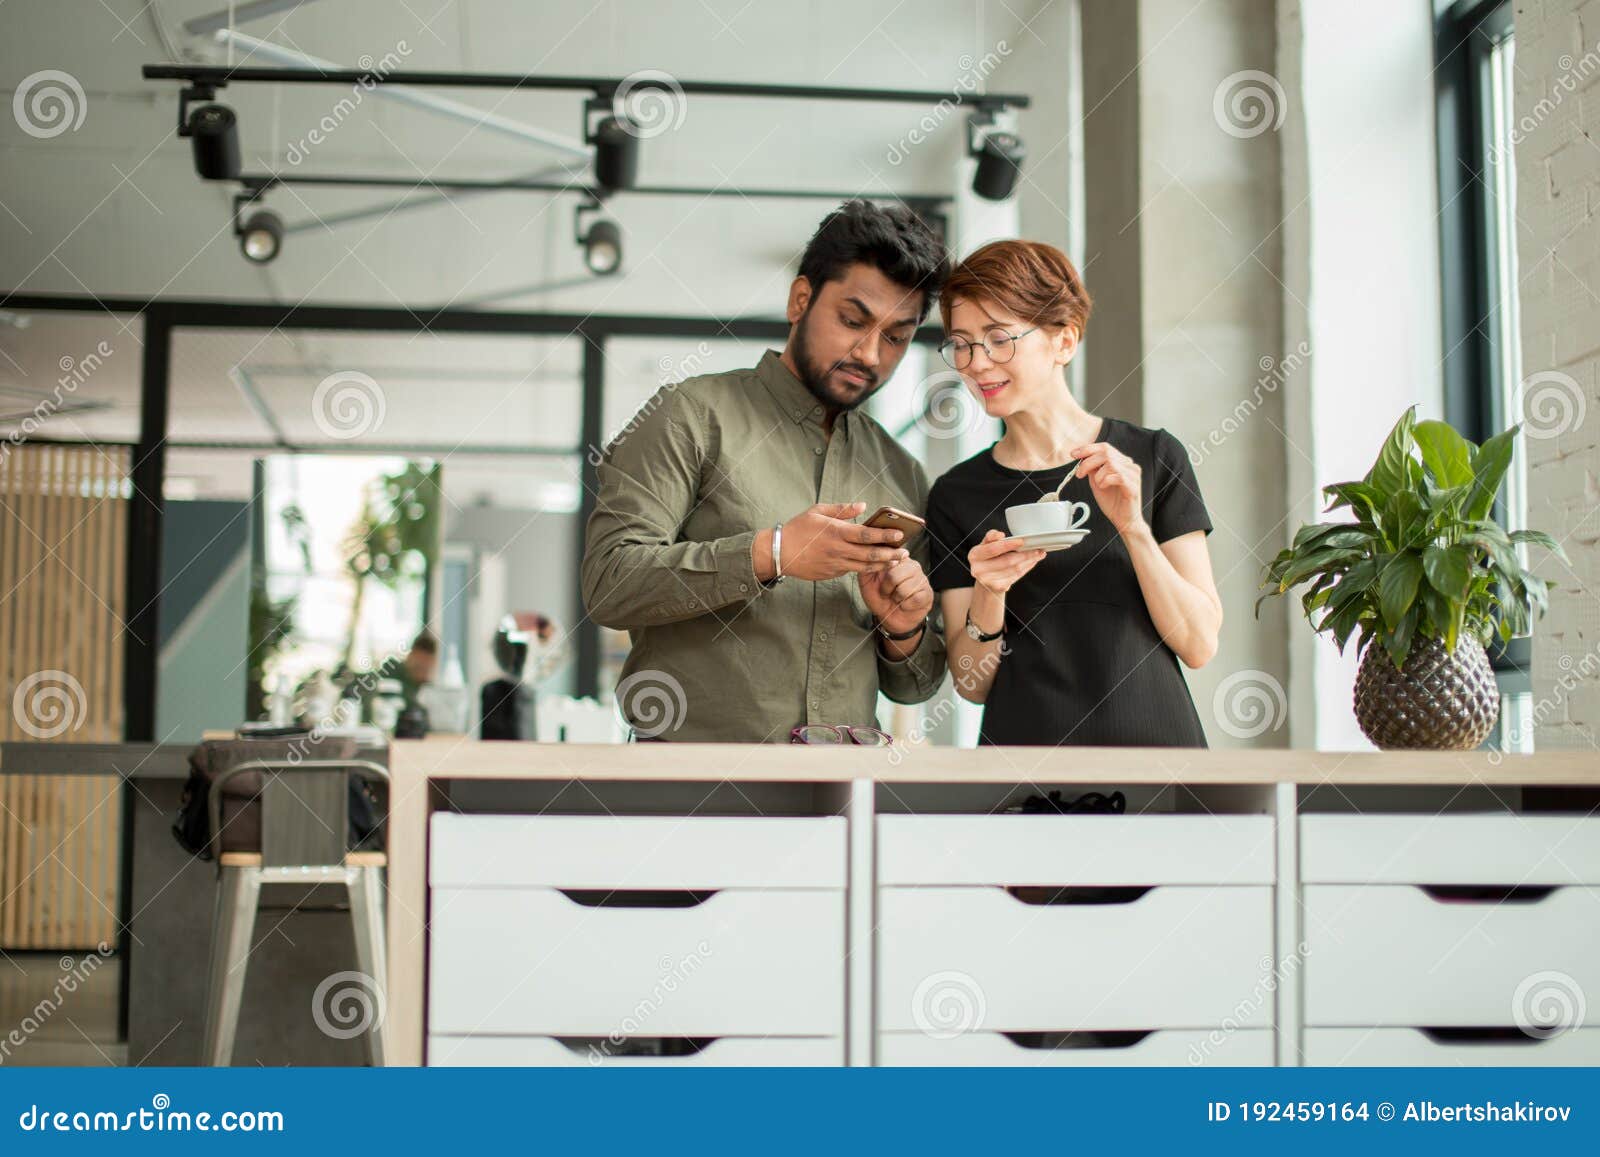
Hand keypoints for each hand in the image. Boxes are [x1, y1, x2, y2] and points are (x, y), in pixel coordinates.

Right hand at [766, 501, 908, 581]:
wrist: (779, 553)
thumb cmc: (797, 529)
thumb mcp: (817, 511)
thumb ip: (842, 509)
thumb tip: (863, 506)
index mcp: (836, 532)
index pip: (866, 534)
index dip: (884, 535)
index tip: (899, 535)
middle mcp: (838, 550)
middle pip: (870, 554)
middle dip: (891, 554)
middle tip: (905, 552)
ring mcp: (835, 564)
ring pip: (865, 567)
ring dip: (883, 564)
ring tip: (896, 561)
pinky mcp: (831, 574)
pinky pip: (852, 571)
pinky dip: (866, 569)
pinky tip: (876, 565)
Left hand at [858, 557, 933, 635]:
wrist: (889, 618)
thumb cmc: (880, 598)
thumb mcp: (867, 581)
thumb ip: (866, 567)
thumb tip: (868, 556)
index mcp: (897, 559)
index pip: (888, 559)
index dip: (880, 574)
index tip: (878, 581)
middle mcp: (912, 565)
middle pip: (894, 575)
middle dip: (886, 589)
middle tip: (887, 593)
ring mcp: (922, 579)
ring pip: (905, 589)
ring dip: (896, 598)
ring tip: (897, 598)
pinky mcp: (928, 593)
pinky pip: (915, 599)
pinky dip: (905, 606)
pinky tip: (905, 604)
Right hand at [969, 529, 1046, 595]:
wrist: (985, 581)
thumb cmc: (988, 559)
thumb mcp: (985, 545)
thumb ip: (991, 537)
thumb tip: (1000, 535)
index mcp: (974, 555)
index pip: (993, 549)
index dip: (1008, 545)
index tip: (1022, 541)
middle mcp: (978, 569)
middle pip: (1007, 560)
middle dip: (1025, 554)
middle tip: (1038, 548)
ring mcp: (988, 580)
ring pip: (1015, 568)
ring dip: (1029, 560)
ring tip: (1038, 554)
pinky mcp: (998, 587)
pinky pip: (1016, 576)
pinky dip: (1026, 568)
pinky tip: (1032, 562)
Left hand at [1070, 441, 1143, 534]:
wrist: (1124, 521)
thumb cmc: (1113, 503)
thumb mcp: (1097, 482)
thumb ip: (1093, 470)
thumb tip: (1082, 459)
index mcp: (1122, 462)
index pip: (1105, 447)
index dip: (1087, 449)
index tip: (1073, 454)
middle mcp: (1130, 466)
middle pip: (1106, 453)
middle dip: (1088, 462)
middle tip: (1079, 474)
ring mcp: (1133, 475)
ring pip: (1111, 463)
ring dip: (1098, 475)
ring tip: (1097, 485)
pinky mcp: (1133, 486)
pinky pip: (1118, 476)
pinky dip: (1105, 481)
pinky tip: (1104, 487)